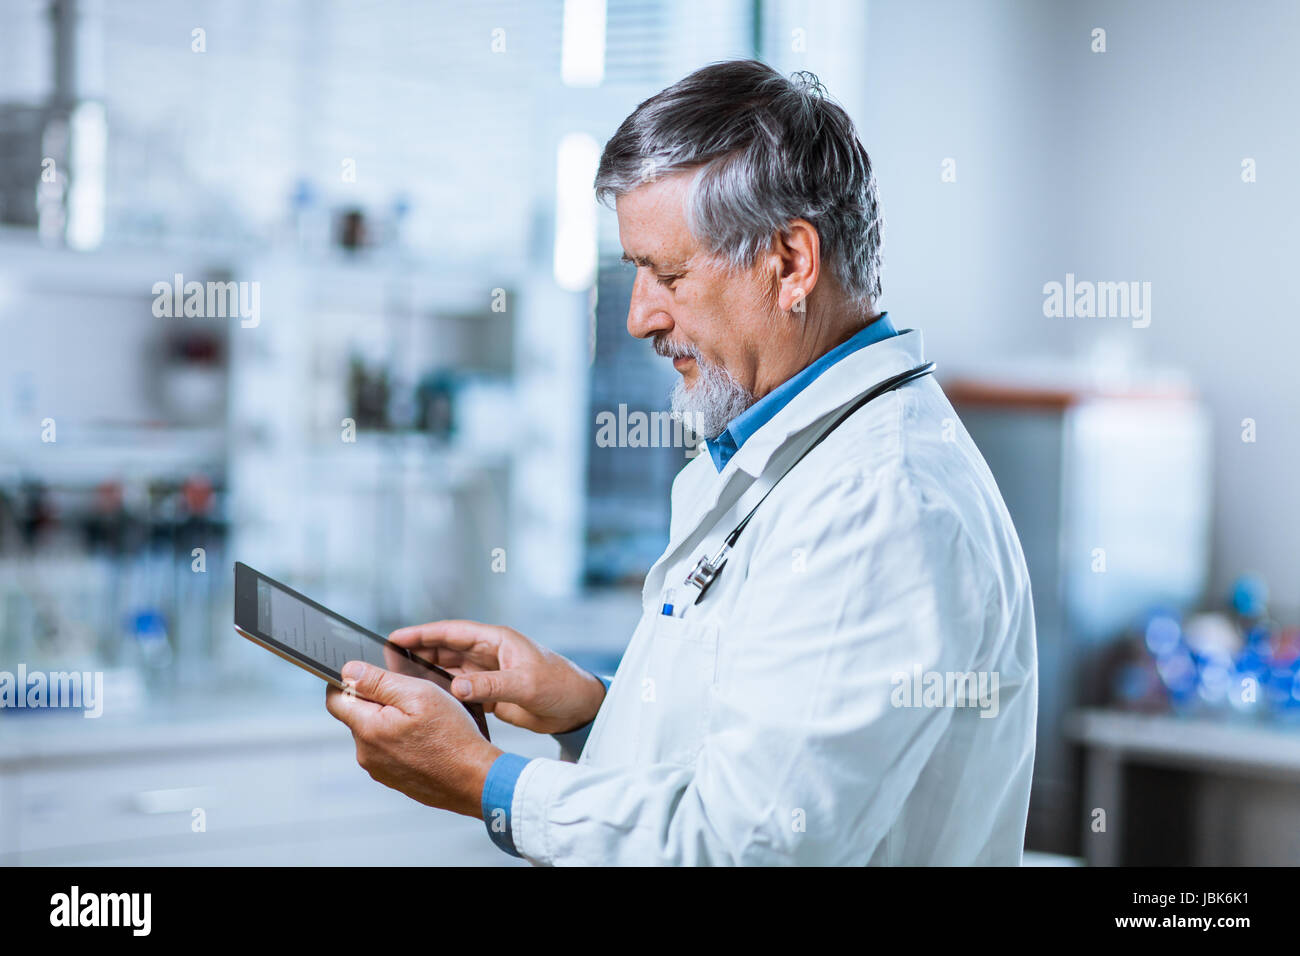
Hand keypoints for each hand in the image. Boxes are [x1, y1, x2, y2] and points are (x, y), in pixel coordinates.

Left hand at [325, 660, 502, 817]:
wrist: (475, 779)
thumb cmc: (453, 737)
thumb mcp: (419, 694)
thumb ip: (379, 681)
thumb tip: (349, 671)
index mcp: (368, 729)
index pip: (335, 698)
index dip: (348, 681)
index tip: (369, 676)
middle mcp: (366, 753)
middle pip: (357, 714)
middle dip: (377, 701)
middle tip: (411, 699)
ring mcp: (378, 769)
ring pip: (374, 732)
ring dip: (391, 721)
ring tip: (423, 722)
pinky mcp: (392, 778)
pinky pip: (387, 750)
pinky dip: (401, 740)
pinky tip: (425, 739)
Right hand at [388, 620, 606, 734]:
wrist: (579, 708)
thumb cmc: (560, 687)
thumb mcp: (525, 685)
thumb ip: (491, 686)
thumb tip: (456, 688)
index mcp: (496, 640)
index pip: (451, 632)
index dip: (422, 634)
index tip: (395, 637)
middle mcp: (489, 652)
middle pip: (444, 649)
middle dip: (416, 653)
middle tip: (386, 661)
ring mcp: (488, 671)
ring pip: (449, 668)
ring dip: (426, 672)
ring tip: (398, 679)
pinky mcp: (490, 691)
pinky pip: (459, 687)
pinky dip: (441, 691)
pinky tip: (425, 699)